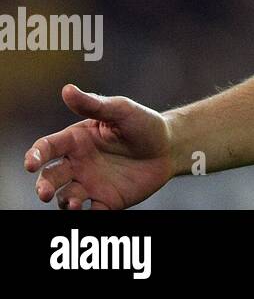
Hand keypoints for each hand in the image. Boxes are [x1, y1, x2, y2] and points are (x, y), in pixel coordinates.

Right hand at [24, 84, 175, 209]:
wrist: (170, 147)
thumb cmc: (144, 124)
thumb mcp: (122, 110)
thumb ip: (94, 104)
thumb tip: (67, 89)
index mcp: (76, 140)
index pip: (47, 148)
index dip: (35, 155)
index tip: (31, 163)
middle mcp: (77, 164)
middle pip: (50, 177)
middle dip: (43, 186)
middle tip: (45, 193)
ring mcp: (90, 183)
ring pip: (66, 197)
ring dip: (66, 202)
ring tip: (76, 203)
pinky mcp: (106, 200)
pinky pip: (92, 212)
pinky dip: (88, 215)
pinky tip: (91, 211)